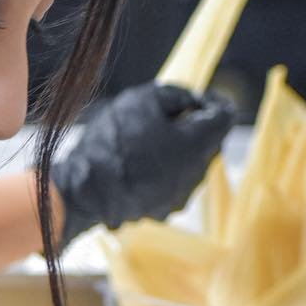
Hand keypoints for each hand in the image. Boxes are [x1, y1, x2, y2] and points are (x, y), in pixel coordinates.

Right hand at [52, 82, 235, 248]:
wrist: (80, 191)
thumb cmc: (113, 140)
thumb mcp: (144, 98)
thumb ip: (179, 94)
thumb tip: (195, 102)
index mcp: (198, 145)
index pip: (225, 116)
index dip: (212, 101)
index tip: (192, 98)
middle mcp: (196, 176)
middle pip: (210, 143)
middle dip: (193, 127)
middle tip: (162, 116)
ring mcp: (179, 198)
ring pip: (191, 165)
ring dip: (178, 150)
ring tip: (146, 141)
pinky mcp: (162, 211)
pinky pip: (173, 183)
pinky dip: (164, 171)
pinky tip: (138, 164)